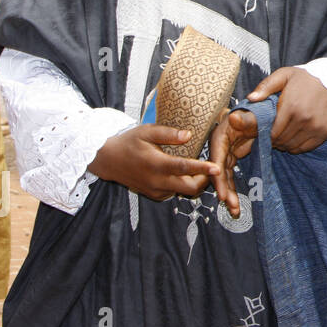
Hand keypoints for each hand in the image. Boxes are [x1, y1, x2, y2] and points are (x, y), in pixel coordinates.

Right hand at [88, 124, 218, 200]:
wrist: (109, 160)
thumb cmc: (129, 142)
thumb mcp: (146, 132)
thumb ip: (168, 133)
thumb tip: (188, 135)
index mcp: (156, 164)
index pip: (184, 168)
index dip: (202, 169)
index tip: (217, 168)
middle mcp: (157, 181)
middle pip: (189, 188)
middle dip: (204, 180)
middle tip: (210, 168)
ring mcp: (155, 190)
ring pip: (183, 192)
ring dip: (194, 183)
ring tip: (200, 170)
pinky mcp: (154, 195)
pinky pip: (174, 193)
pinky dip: (182, 185)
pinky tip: (183, 174)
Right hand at [208, 108, 258, 216]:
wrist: (258, 112)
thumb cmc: (255, 113)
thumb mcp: (251, 115)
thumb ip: (244, 118)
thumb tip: (233, 117)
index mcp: (220, 138)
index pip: (216, 160)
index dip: (217, 178)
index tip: (221, 194)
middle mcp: (219, 148)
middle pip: (218, 173)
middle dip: (224, 191)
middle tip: (233, 207)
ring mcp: (224, 154)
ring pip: (223, 178)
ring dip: (228, 194)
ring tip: (236, 212)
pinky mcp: (230, 159)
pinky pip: (229, 177)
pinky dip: (231, 189)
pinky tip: (235, 204)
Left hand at [247, 66, 326, 152]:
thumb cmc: (306, 78)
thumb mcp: (284, 75)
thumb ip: (265, 87)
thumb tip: (250, 99)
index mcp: (291, 106)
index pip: (272, 132)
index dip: (265, 135)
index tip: (263, 132)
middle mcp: (304, 120)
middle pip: (281, 140)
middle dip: (273, 140)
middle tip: (271, 135)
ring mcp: (315, 128)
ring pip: (292, 146)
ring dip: (284, 145)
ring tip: (281, 138)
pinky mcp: (324, 133)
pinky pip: (305, 148)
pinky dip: (296, 147)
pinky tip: (293, 139)